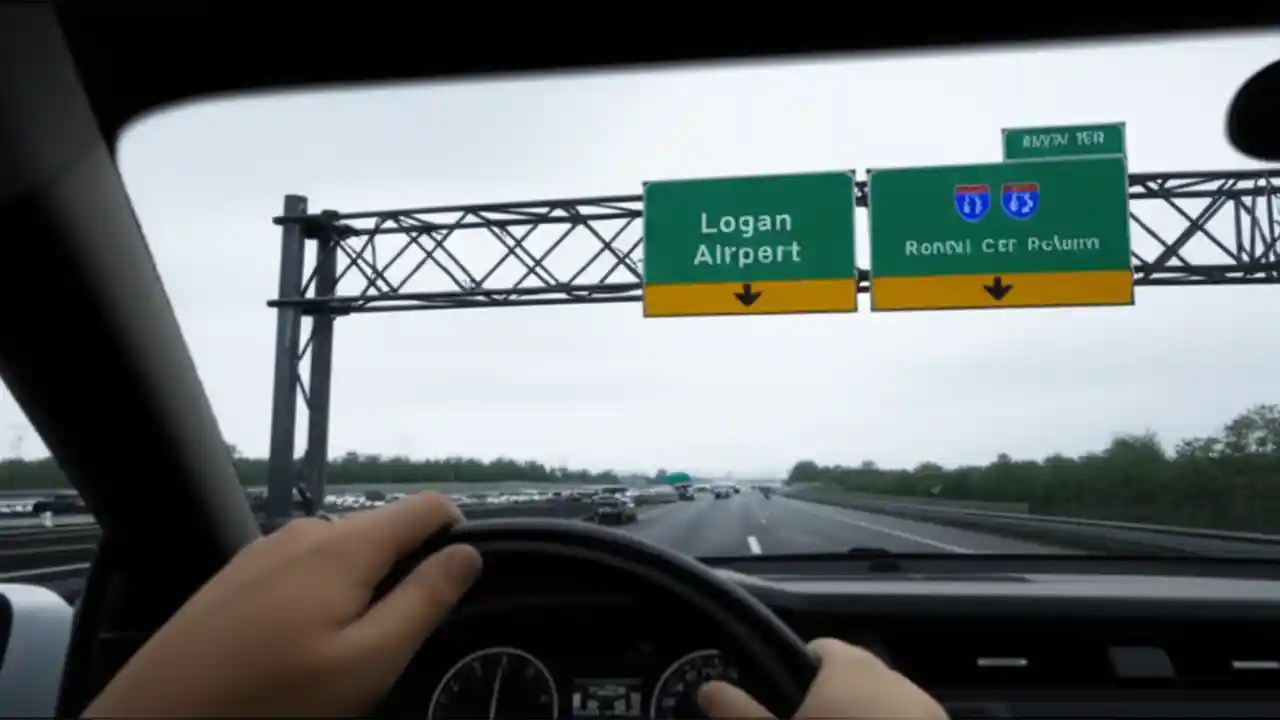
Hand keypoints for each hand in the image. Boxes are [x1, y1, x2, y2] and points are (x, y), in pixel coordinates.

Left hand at [83, 492, 482, 717]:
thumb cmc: (272, 699)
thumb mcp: (367, 662)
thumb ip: (424, 601)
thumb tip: (468, 552)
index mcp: (345, 545)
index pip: (426, 508)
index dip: (457, 536)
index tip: (455, 589)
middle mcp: (305, 532)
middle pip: (383, 532)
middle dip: (404, 574)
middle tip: (392, 644)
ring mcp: (264, 551)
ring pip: (341, 554)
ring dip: (360, 590)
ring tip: (343, 654)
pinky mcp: (235, 576)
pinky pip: (301, 570)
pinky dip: (319, 598)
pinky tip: (297, 648)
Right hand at [698, 638, 947, 718]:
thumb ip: (740, 712)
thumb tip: (707, 689)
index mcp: (847, 666)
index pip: (819, 648)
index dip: (798, 673)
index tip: (786, 705)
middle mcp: (890, 675)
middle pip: (852, 677)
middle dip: (831, 701)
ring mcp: (924, 705)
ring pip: (884, 703)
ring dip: (865, 717)